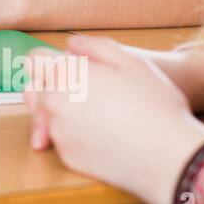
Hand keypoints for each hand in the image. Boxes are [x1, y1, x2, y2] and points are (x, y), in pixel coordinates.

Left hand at [21, 35, 203, 203]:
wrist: (169, 157)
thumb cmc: (155, 107)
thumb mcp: (131, 62)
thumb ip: (94, 46)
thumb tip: (72, 45)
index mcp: (66, 75)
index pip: (34, 60)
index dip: (49, 61)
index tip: (63, 67)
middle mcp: (53, 103)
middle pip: (35, 89)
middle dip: (52, 87)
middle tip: (82, 91)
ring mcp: (58, 133)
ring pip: (47, 116)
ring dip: (61, 112)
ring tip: (96, 113)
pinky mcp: (67, 157)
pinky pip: (61, 141)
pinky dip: (74, 136)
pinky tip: (101, 134)